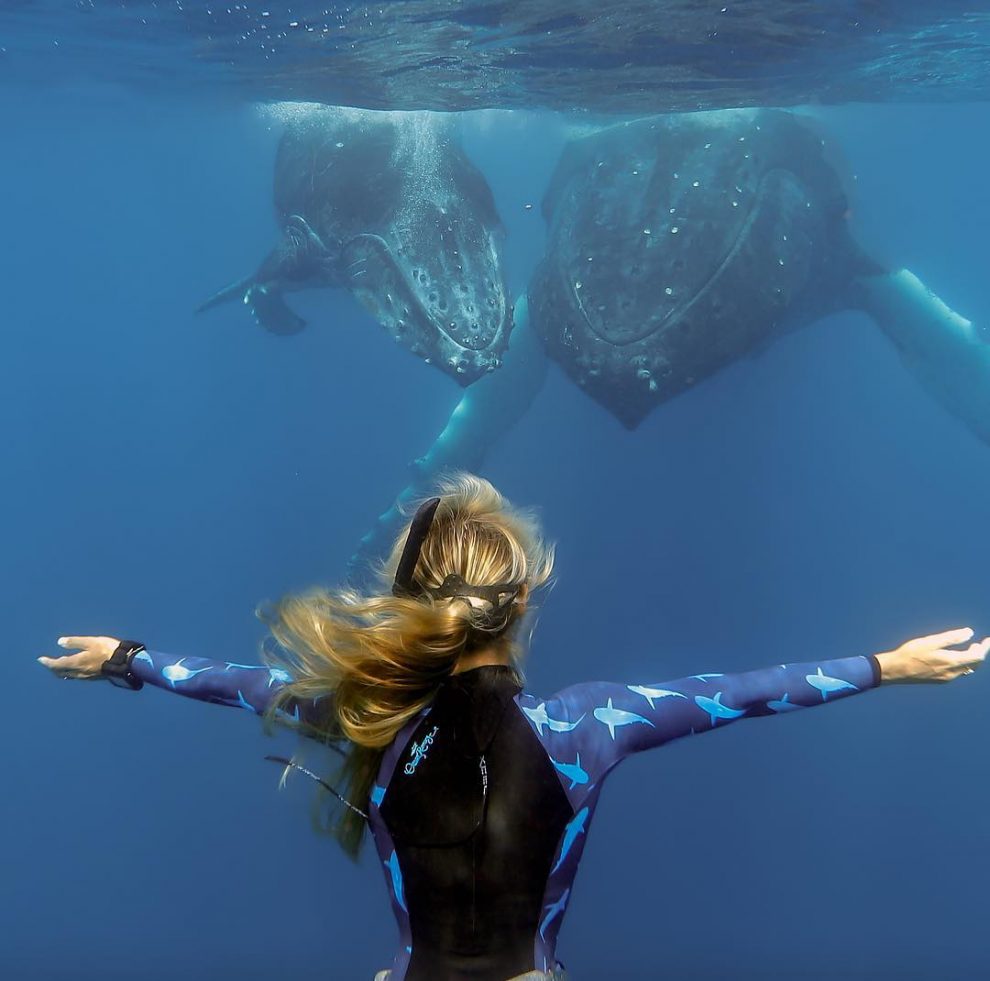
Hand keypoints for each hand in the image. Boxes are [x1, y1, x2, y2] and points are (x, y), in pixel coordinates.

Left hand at [37, 636, 120, 680]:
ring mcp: (86, 676)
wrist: (124, 662)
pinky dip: (70, 672)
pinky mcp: (93, 677)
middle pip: (60, 672)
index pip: (56, 664)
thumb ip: (75, 642)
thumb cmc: (108, 650)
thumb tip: (60, 642)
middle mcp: (79, 672)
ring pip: (68, 675)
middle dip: (53, 668)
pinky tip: (75, 669)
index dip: (47, 662)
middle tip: (49, 663)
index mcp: (76, 662)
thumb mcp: (91, 642)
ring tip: (59, 666)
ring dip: (61, 671)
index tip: (41, 659)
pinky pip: (76, 676)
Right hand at [874, 627, 989, 683]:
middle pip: (975, 664)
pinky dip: (963, 664)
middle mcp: (953, 673)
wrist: (896, 670)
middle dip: (979, 653)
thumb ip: (951, 637)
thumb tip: (969, 632)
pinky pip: (958, 673)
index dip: (984, 647)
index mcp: (952, 662)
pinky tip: (955, 658)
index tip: (987, 639)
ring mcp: (947, 678)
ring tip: (970, 648)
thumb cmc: (911, 653)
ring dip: (972, 659)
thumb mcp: (931, 641)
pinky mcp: (940, 680)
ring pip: (967, 669)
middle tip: (979, 643)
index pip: (977, 656)